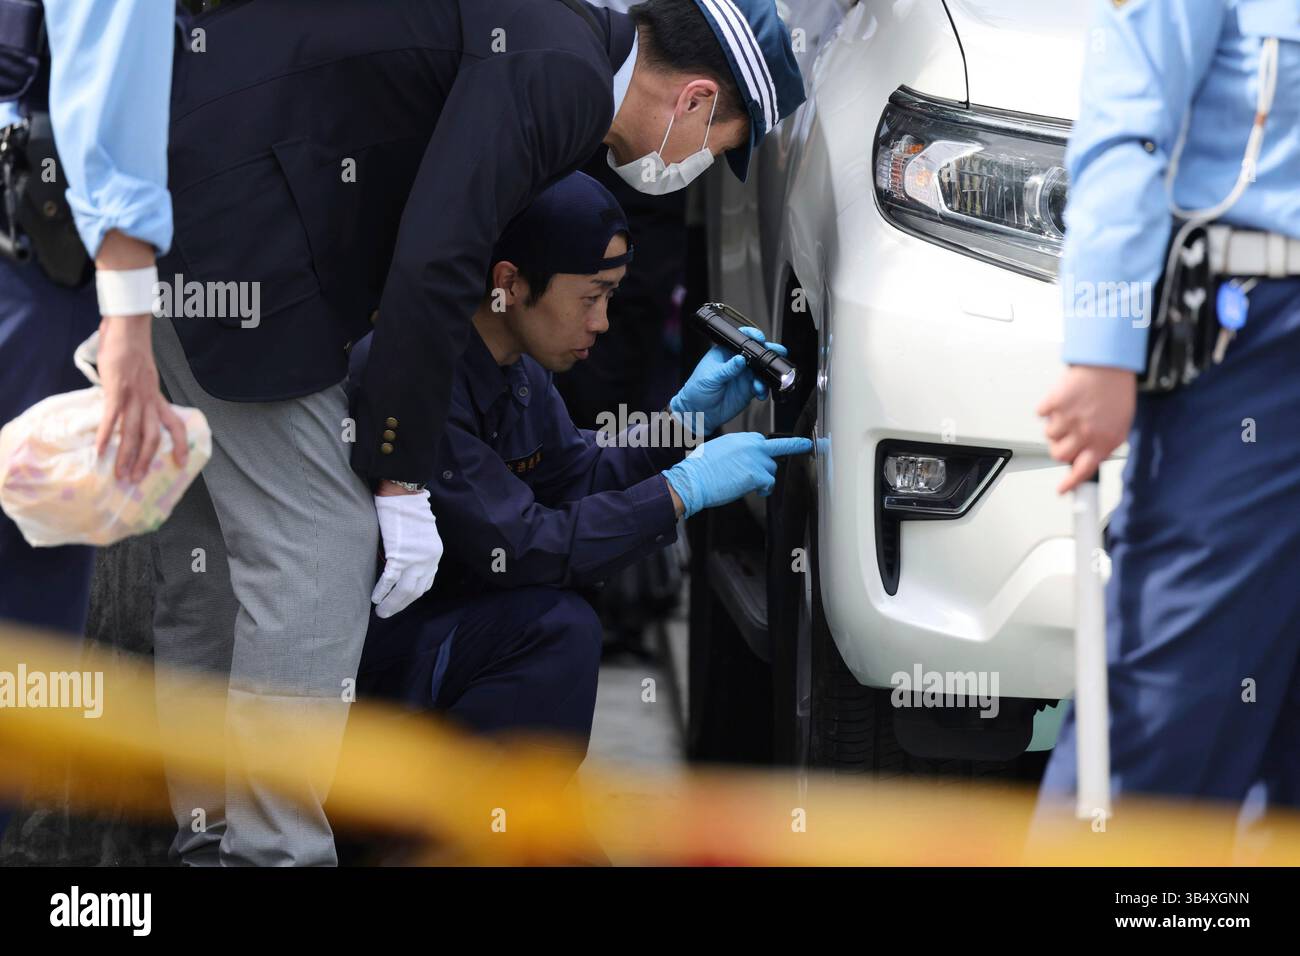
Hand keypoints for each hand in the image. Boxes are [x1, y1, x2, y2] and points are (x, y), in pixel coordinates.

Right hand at [95, 314, 188, 482]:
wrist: (129, 329)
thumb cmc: (132, 352)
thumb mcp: (144, 377)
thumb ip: (141, 393)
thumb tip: (132, 405)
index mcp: (157, 397)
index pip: (175, 424)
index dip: (181, 444)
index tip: (182, 463)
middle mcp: (149, 401)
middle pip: (153, 437)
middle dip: (146, 461)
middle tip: (137, 480)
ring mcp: (133, 397)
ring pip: (133, 433)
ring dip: (127, 457)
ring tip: (120, 475)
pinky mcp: (116, 391)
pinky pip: (111, 419)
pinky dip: (106, 436)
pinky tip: (99, 452)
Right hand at [372, 489, 443, 617]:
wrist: (404, 494)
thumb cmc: (408, 510)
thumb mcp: (419, 535)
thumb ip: (413, 552)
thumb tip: (399, 566)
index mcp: (434, 555)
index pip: (425, 584)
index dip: (412, 596)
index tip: (401, 602)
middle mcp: (428, 560)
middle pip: (415, 591)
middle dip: (400, 605)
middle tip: (387, 614)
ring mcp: (415, 559)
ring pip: (403, 590)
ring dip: (391, 604)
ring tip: (381, 612)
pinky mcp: (400, 555)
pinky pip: (389, 580)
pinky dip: (381, 591)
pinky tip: (375, 598)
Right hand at [662, 432, 811, 518]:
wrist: (693, 481)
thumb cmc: (700, 470)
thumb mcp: (718, 450)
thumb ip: (735, 451)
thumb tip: (741, 459)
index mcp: (740, 438)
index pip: (762, 440)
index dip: (766, 450)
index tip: (790, 445)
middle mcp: (751, 445)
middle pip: (772, 453)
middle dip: (770, 463)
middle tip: (795, 452)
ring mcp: (756, 459)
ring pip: (772, 470)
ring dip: (764, 479)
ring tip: (749, 485)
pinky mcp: (757, 475)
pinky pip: (770, 484)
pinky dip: (765, 490)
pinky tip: (757, 492)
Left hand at [670, 327, 786, 435]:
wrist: (698, 413)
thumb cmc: (697, 391)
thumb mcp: (710, 377)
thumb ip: (727, 369)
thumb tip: (740, 359)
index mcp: (725, 352)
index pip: (741, 339)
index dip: (752, 336)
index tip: (759, 339)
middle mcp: (736, 362)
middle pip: (756, 353)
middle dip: (768, 353)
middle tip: (777, 354)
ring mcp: (744, 376)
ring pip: (762, 370)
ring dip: (766, 375)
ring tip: (760, 384)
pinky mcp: (748, 390)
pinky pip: (761, 386)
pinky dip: (764, 389)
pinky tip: (760, 393)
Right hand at [1036, 365, 1135, 493]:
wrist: (1108, 365)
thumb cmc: (1116, 393)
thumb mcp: (1121, 425)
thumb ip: (1105, 445)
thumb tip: (1090, 459)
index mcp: (1103, 440)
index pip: (1083, 471)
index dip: (1070, 484)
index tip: (1062, 490)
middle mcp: (1084, 432)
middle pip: (1059, 455)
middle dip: (1060, 449)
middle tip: (1066, 439)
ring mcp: (1067, 418)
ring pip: (1049, 436)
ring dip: (1056, 427)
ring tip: (1070, 413)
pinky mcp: (1054, 404)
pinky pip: (1041, 415)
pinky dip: (1048, 410)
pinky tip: (1063, 403)